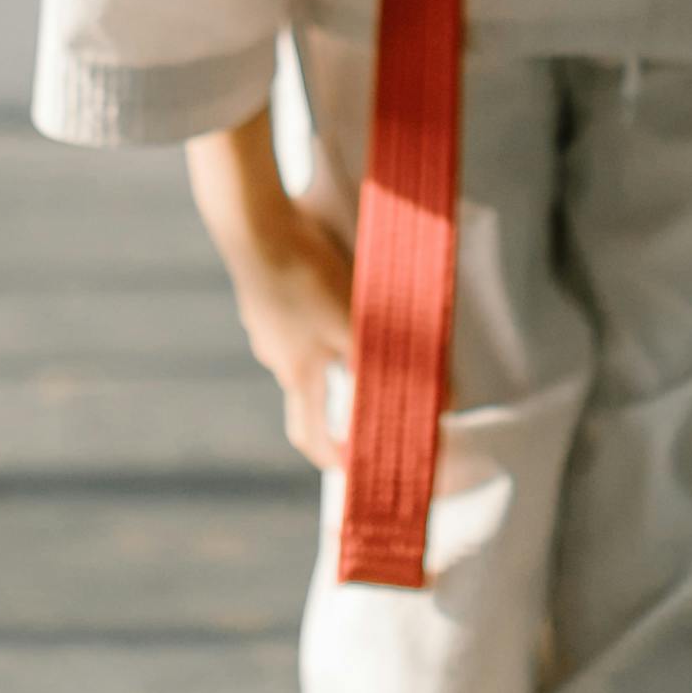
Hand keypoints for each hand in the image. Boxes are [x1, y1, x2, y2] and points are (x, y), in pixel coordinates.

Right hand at [186, 109, 355, 469]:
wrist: (252, 223)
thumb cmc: (304, 276)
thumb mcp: (357, 322)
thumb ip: (390, 363)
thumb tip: (439, 402)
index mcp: (296, 372)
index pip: (311, 435)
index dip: (333, 458)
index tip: (354, 469)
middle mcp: (275, 353)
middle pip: (308, 392)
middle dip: (336, 402)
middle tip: (366, 402)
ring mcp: (264, 322)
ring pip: (303, 349)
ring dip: (332, 351)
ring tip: (362, 330)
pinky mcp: (263, 290)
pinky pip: (294, 315)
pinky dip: (316, 315)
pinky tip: (331, 287)